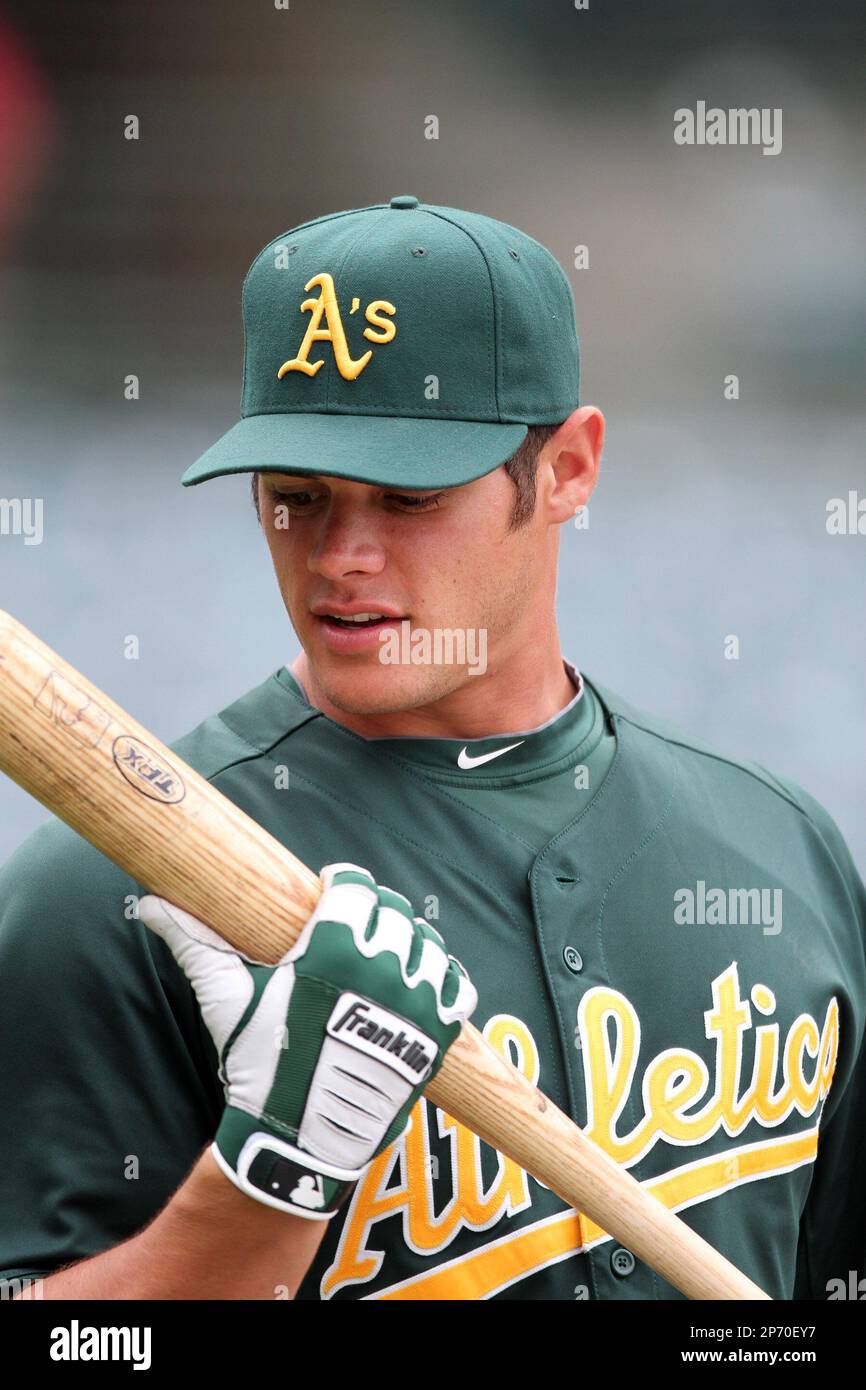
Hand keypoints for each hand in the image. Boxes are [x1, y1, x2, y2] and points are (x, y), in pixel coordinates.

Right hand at [138, 863, 475, 1218]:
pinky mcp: (437, 1032)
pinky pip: (457, 983)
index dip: (345, 884)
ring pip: (428, 941)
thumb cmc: (263, 1064)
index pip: (357, 884)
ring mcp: (416, 998)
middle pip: (393, 909)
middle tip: (355, 926)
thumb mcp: (227, 998)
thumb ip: (196, 943)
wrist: (302, 1137)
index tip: (333, 892)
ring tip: (385, 954)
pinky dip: (442, 977)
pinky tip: (418, 982)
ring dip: (409, 941)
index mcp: (334, 945)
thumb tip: (152, 905)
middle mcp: (382, 964)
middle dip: (374, 911)